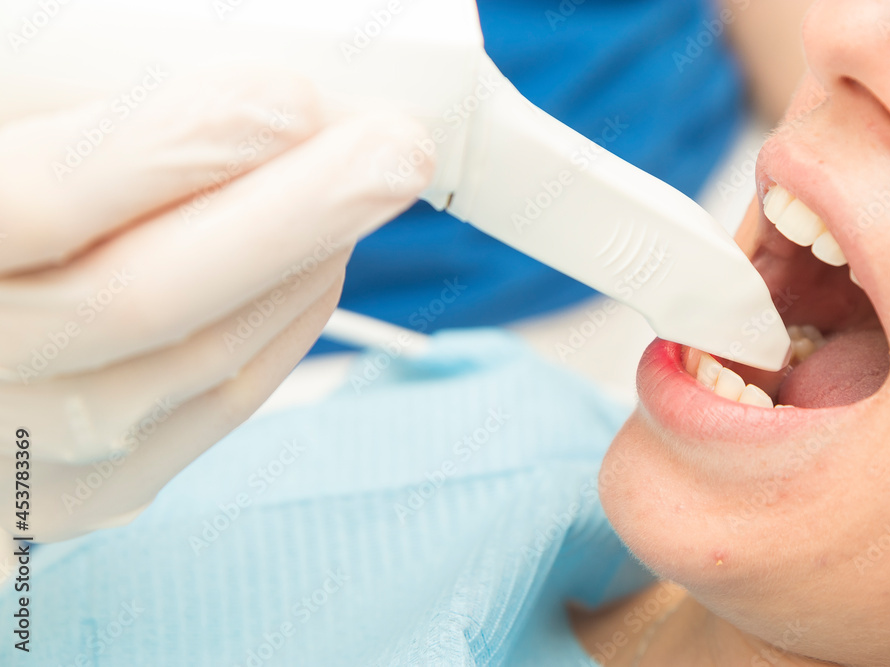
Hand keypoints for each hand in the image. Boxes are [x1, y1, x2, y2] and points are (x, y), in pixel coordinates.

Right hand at [0, 70, 431, 540]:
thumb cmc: (5, 241)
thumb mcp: (5, 159)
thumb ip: (72, 134)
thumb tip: (218, 95)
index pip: (39, 205)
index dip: (164, 150)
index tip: (285, 98)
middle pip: (149, 297)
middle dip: (293, 213)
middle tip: (396, 149)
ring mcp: (39, 446)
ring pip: (208, 354)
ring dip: (305, 260)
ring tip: (365, 185)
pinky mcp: (102, 487)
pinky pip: (225, 401)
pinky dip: (289, 320)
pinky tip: (323, 259)